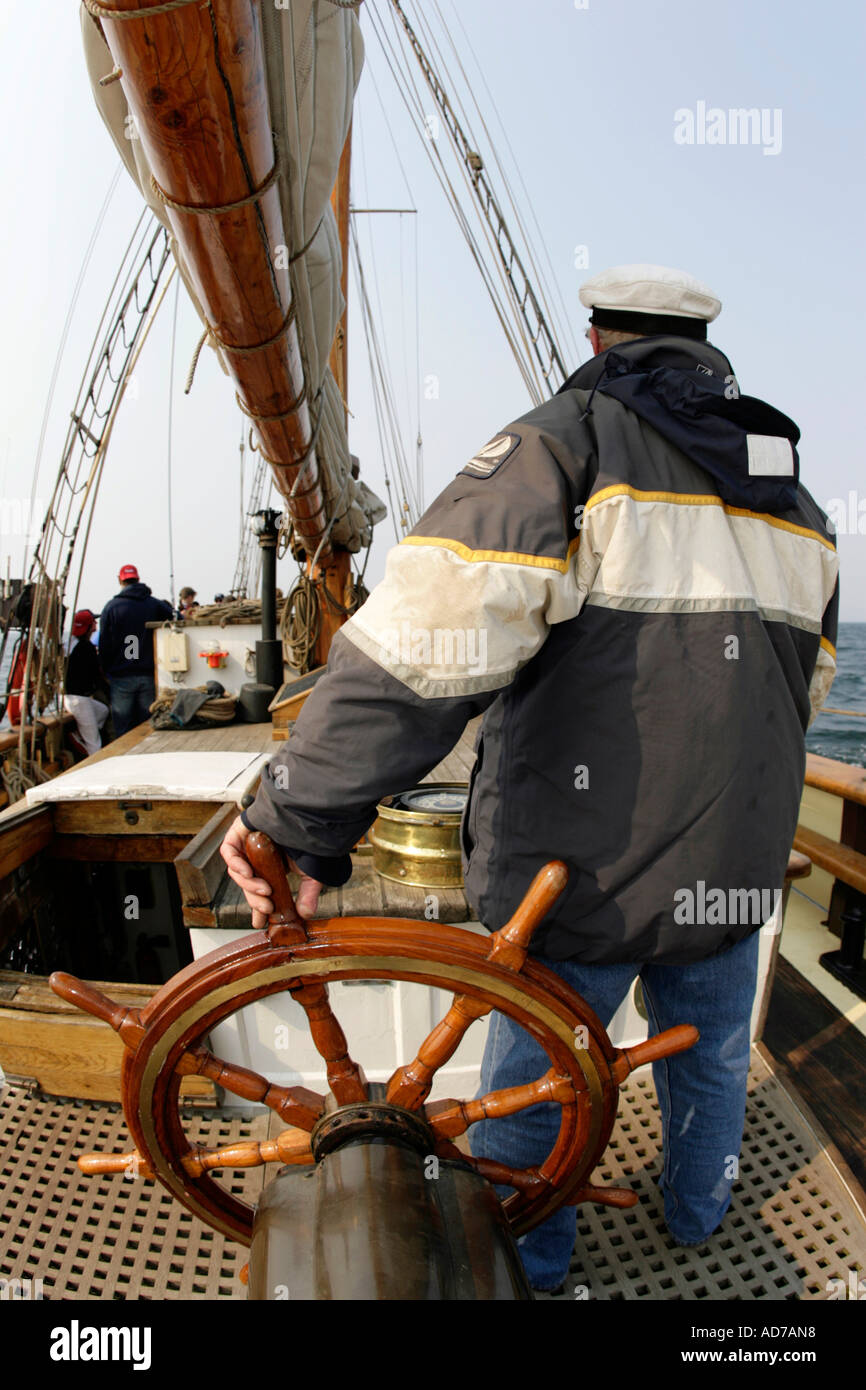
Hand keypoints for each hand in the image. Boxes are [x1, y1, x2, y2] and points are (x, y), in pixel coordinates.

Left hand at [220, 816, 322, 930]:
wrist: (305, 815)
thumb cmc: (308, 838)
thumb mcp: (310, 873)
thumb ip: (307, 894)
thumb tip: (306, 914)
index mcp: (271, 866)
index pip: (259, 890)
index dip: (258, 907)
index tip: (261, 921)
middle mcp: (257, 857)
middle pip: (248, 883)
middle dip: (255, 899)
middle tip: (267, 907)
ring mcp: (246, 845)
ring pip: (238, 871)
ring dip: (248, 884)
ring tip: (264, 889)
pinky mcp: (238, 833)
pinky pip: (229, 852)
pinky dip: (236, 864)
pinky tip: (248, 872)